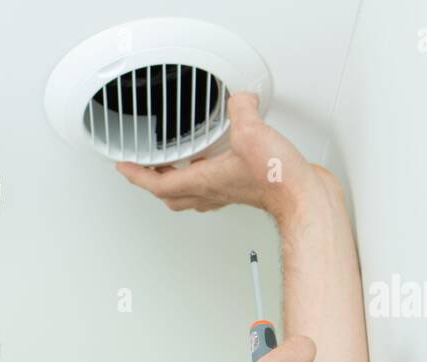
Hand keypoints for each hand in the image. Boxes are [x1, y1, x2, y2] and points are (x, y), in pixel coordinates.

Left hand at [114, 91, 321, 220]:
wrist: (304, 197)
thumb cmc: (277, 179)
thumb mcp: (252, 132)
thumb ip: (240, 109)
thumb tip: (239, 99)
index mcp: (203, 181)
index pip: (157, 183)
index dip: (136, 175)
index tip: (122, 167)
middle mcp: (211, 192)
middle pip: (170, 194)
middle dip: (153, 181)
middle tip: (144, 169)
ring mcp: (227, 194)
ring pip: (189, 196)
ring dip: (175, 183)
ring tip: (171, 167)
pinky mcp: (243, 191)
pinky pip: (212, 190)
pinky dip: (203, 179)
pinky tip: (214, 165)